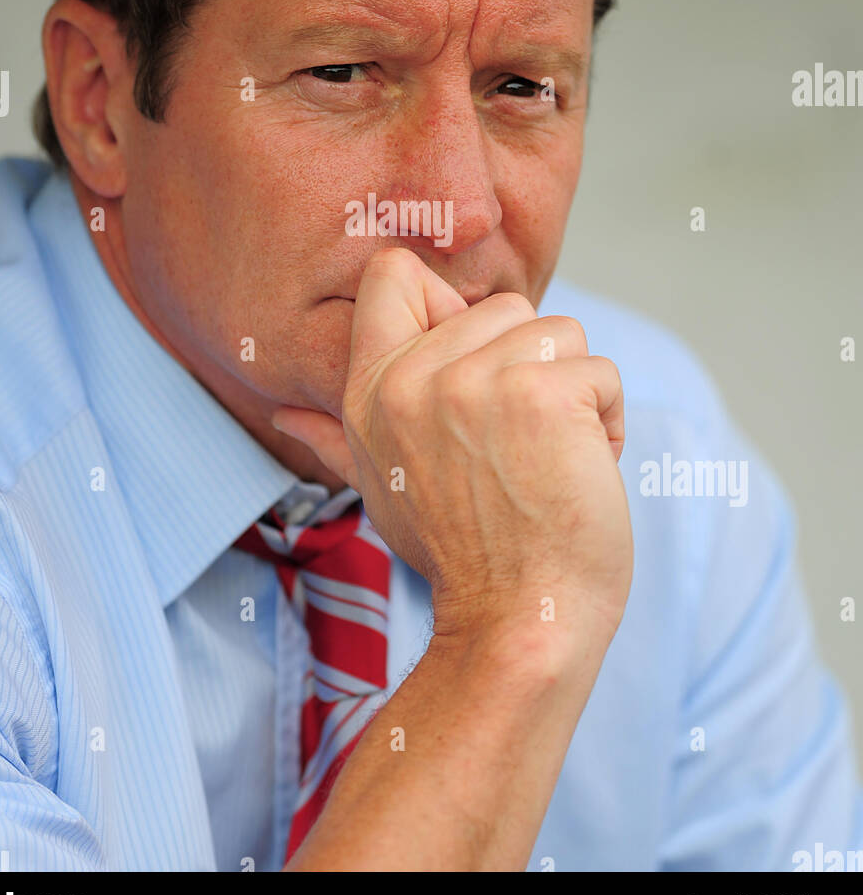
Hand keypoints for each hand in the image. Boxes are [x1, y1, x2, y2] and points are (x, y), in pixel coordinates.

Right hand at [272, 247, 632, 654]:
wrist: (517, 621)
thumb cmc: (459, 553)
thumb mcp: (376, 486)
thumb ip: (332, 438)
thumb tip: (285, 415)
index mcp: (371, 388)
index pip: (393, 273)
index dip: (445, 307)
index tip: (470, 371)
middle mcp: (415, 376)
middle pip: (504, 306)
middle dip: (529, 370)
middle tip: (515, 448)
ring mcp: (478, 381)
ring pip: (560, 332)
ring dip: (574, 396)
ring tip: (548, 459)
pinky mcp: (544, 394)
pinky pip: (601, 372)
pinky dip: (608, 421)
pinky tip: (580, 471)